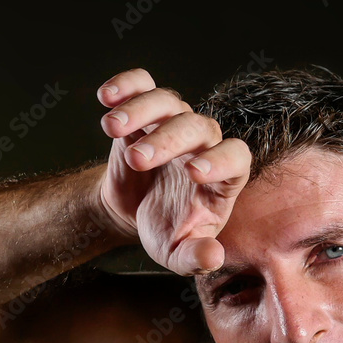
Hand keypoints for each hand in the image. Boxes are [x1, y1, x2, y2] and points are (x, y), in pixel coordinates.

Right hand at [96, 67, 251, 275]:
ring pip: (168, 101)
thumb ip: (197, 258)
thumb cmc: (168, 231)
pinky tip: (106, 97)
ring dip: (141, 110)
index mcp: (222, 178)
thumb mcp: (179, 254)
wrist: (138, 211)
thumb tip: (212, 257)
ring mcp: (174, 124)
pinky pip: (142, 85)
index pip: (236, 157)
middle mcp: (203, 145)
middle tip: (138, 160)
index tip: (192, 174)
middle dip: (168, 140)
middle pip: (198, 126)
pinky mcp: (145, 114)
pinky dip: (126, 84)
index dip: (220, 160)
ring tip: (112, 128)